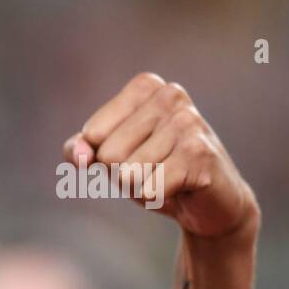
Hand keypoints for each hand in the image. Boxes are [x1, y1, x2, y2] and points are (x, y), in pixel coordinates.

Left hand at [63, 73, 258, 238]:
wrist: (209, 201)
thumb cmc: (154, 171)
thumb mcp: (108, 156)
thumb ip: (79, 149)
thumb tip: (80, 156)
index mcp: (146, 86)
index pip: (92, 134)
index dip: (104, 156)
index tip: (134, 153)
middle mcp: (170, 95)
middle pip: (109, 154)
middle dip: (122, 174)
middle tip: (154, 170)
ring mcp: (188, 122)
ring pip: (127, 174)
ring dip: (141, 187)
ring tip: (167, 177)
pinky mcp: (200, 153)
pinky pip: (150, 188)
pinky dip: (157, 197)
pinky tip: (180, 187)